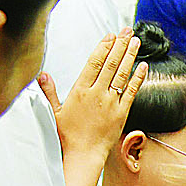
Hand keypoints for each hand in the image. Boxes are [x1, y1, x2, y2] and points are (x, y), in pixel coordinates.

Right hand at [37, 30, 146, 162]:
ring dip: (130, 56)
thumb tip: (42, 74)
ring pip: (122, 74)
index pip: (94, 62)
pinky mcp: (122, 113)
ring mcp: (111, 102)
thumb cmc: (67, 135)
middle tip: (127, 30)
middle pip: (111, 64)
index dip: (104, 47)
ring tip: (135, 41)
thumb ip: (49, 91)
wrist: (83, 155)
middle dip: (120, 45)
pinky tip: (143, 65)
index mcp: (80, 90)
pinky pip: (132, 91)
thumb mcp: (54, 111)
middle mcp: (97, 93)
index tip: (110, 35)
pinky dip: (138, 77)